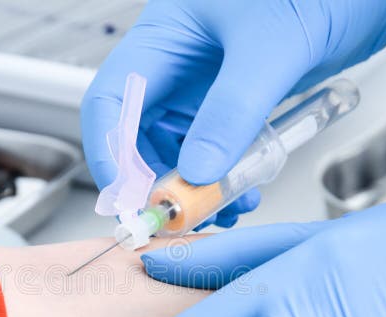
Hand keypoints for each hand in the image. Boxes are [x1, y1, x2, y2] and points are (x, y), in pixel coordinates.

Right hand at [81, 0, 385, 227]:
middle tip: (180, 216)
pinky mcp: (241, 99)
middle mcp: (179, 61)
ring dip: (193, 186)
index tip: (130, 198)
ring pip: (179, 148)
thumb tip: (198, 172)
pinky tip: (242, 191)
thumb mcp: (274, 45)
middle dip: (157, 180)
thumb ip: (232, 109)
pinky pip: (216, 148)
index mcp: (166, 32)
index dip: (111, 153)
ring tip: (220, 208)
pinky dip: (223, 176)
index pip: (111, 100)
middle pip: (139, 133)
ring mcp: (210, 83)